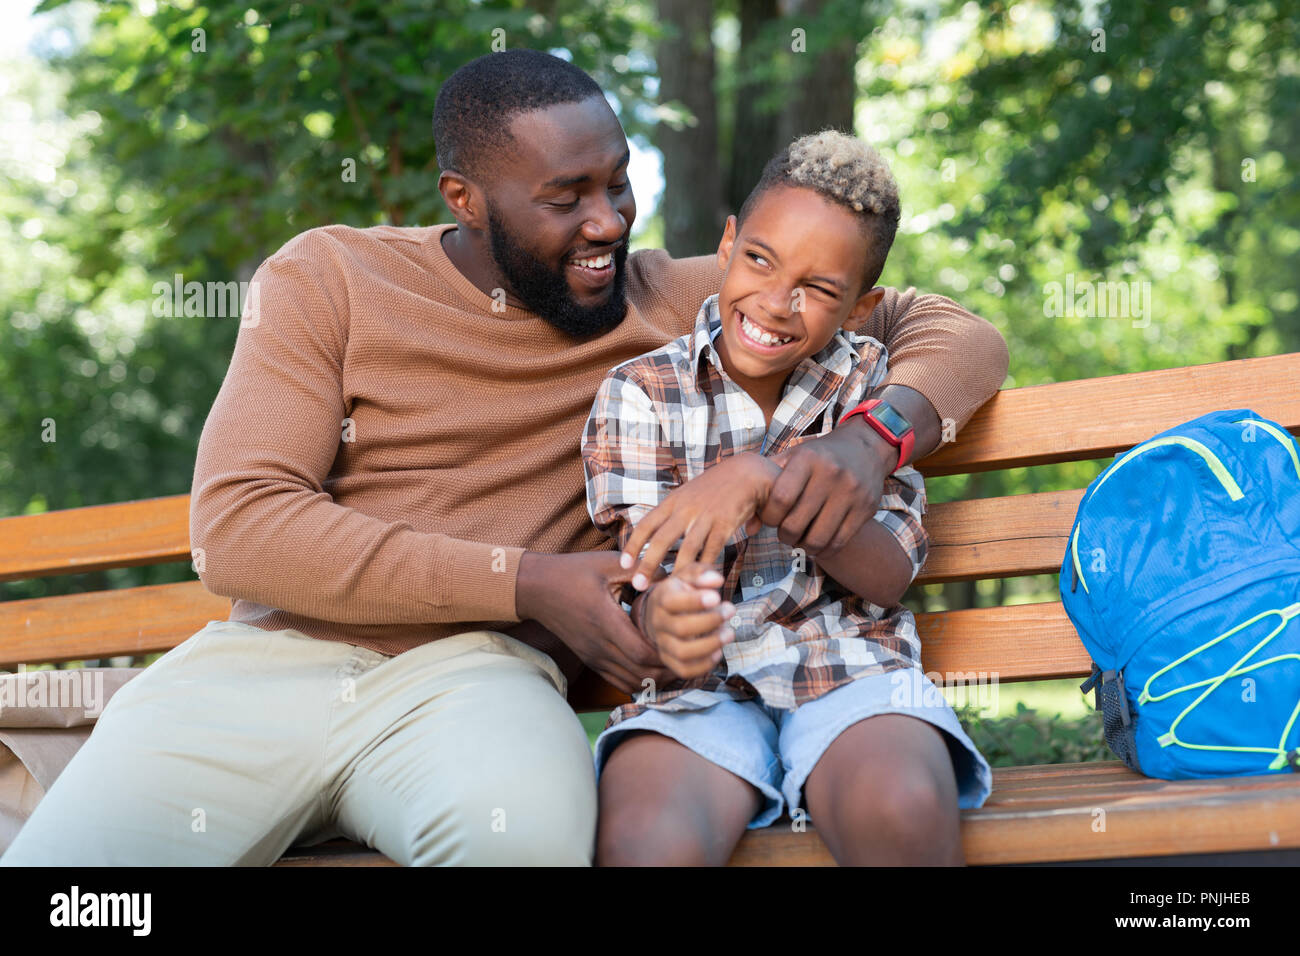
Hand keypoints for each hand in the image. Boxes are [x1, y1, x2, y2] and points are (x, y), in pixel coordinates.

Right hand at [515, 550, 673, 695]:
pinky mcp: (589, 659)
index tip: (687, 644)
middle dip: (668, 670)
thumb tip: (674, 576)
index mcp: (605, 621)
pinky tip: (654, 669)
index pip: (642, 653)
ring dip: (655, 679)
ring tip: (677, 664)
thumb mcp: (607, 563)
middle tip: (690, 658)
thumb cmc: (573, 572)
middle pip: (640, 673)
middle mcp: (598, 645)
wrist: (536, 588)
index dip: (667, 655)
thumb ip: (641, 570)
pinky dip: (639, 681)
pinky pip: (617, 680)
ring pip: (630, 681)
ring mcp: (593, 655)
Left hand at [621, 451, 781, 589]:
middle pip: (661, 540)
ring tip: (671, 589)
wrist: (746, 472)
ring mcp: (705, 517)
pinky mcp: (725, 524)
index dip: (633, 545)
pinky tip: (700, 581)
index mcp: (673, 501)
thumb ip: (675, 513)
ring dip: (678, 572)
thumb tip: (662, 533)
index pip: (646, 524)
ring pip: (687, 549)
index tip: (624, 563)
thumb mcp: (688, 493)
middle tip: (638, 585)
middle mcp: (685, 509)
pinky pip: (712, 550)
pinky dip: (705, 568)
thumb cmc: (716, 486)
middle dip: (648, 564)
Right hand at [641, 563, 736, 679]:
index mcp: (662, 598)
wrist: (661, 612)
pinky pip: (684, 670)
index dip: (695, 601)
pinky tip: (718, 651)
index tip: (717, 597)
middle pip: (680, 628)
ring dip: (711, 644)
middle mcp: (659, 622)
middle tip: (731, 610)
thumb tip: (716, 580)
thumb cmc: (681, 591)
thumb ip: (702, 574)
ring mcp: (663, 643)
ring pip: (682, 652)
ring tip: (729, 633)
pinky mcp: (669, 660)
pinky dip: (704, 665)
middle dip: (711, 621)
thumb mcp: (689, 576)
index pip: (672, 602)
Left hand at [759, 420, 890, 555]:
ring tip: (799, 540)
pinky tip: (817, 544)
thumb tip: (748, 518)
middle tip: (784, 532)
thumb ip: (767, 480)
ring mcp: (851, 492)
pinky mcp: (866, 509)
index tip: (770, 518)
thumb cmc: (819, 456)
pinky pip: (839, 542)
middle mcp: (831, 473)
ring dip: (803, 546)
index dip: (769, 516)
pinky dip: (824, 550)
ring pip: (818, 538)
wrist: (865, 448)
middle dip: (784, 535)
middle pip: (796, 523)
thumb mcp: (793, 456)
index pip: (780, 498)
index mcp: (808, 458)